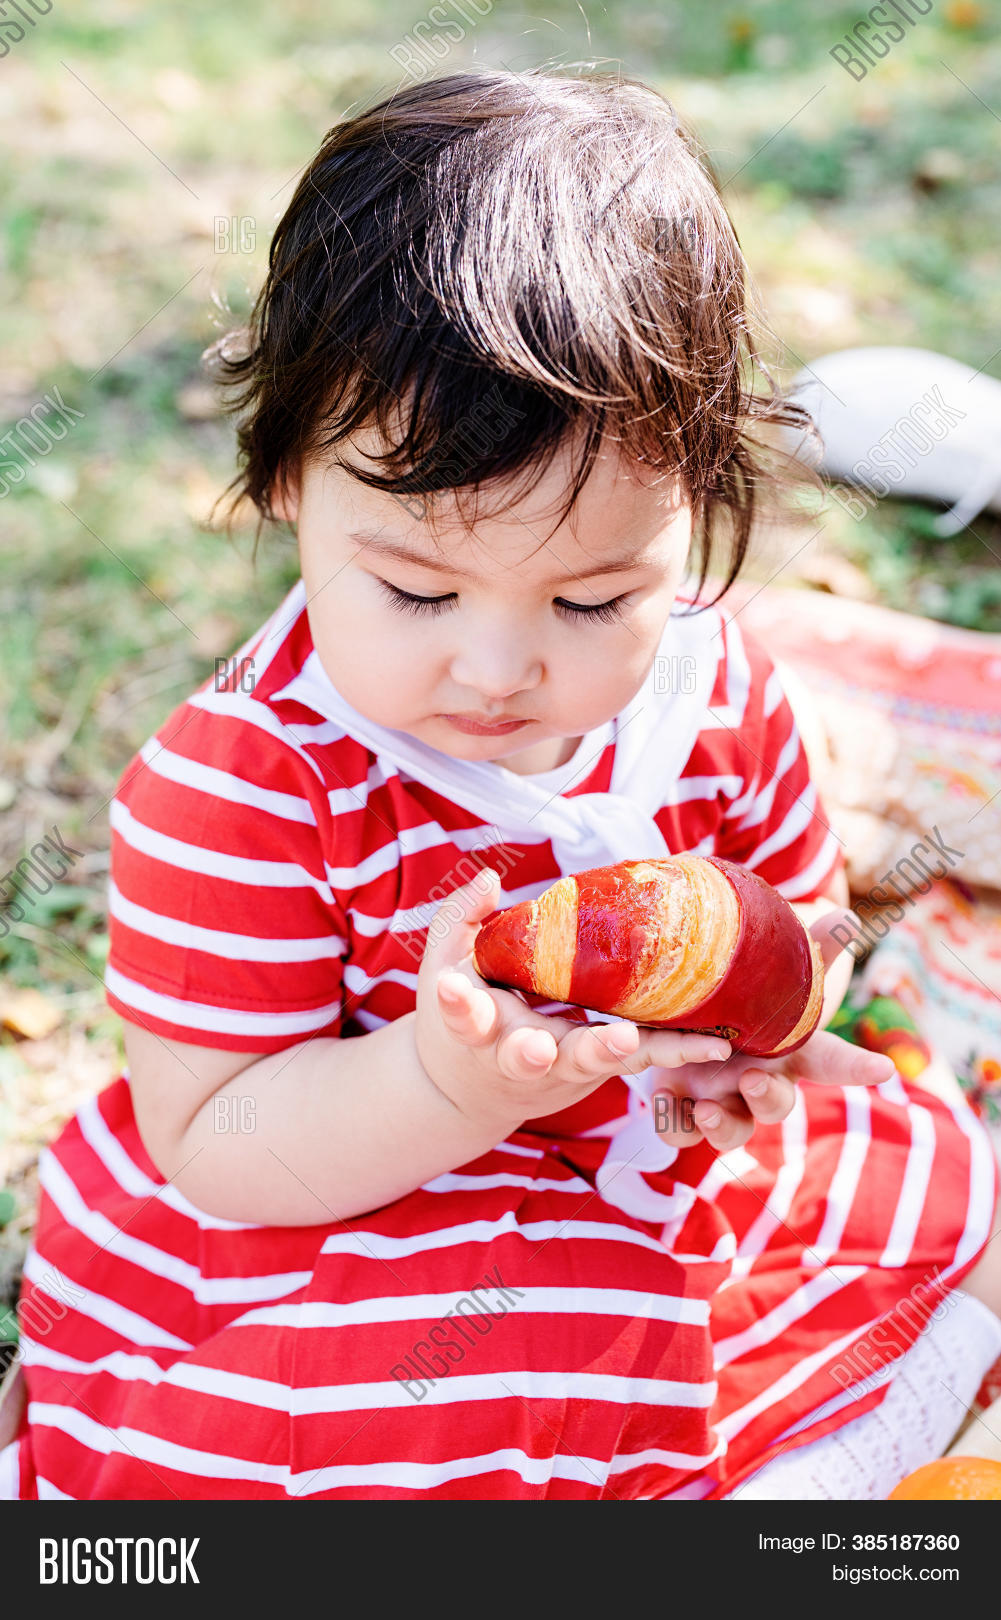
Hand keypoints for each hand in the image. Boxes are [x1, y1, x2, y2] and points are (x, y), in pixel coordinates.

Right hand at [414, 868, 732, 1132]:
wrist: (474, 1087)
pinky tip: (713, 1043)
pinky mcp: (598, 1070)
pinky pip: (637, 1061)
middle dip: (531, 1053)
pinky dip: (672, 1052)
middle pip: (525, 1057)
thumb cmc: (468, 1007)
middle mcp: (514, 1056)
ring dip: (618, 1052)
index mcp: (473, 1027)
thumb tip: (490, 878)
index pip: (460, 1015)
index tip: (450, 990)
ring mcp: (559, 1069)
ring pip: (591, 1064)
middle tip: (542, 1049)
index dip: (457, 1005)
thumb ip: (465, 919)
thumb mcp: (447, 962)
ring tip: (644, 1041)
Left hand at [647, 907, 897, 1150]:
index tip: (884, 1068)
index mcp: (784, 1052)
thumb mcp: (766, 978)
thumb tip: (845, 916)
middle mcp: (756, 1083)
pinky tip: (663, 1102)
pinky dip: (673, 1123)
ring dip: (722, 1126)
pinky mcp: (680, 1109)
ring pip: (732, 1131)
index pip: (830, 1061)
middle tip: (752, 1082)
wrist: (679, 1023)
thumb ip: (805, 951)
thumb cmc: (738, 1002)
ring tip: (705, 1110)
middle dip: (769, 1099)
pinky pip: (680, 1131)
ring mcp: (719, 1101)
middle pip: (778, 1105)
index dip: (857, 1067)